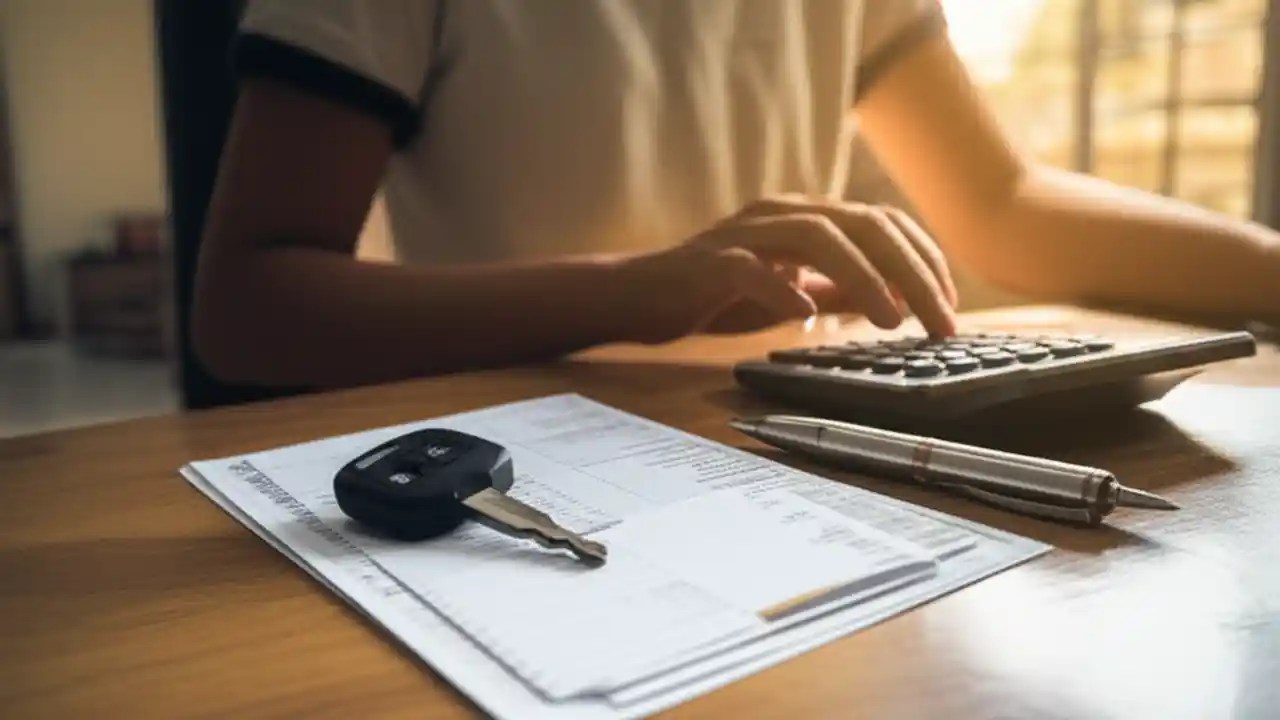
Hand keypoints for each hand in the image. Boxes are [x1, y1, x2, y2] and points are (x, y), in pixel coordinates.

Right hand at [615, 195, 958, 342]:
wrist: (640, 295)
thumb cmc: (716, 294)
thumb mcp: (793, 291)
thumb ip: (839, 289)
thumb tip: (899, 298)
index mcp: (805, 217)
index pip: (883, 222)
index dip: (924, 260)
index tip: (948, 305)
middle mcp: (781, 213)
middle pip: (864, 224)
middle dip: (913, 273)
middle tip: (941, 324)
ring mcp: (745, 233)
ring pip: (818, 237)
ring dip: (865, 277)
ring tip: (893, 321)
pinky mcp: (709, 262)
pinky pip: (751, 269)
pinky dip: (783, 290)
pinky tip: (805, 318)